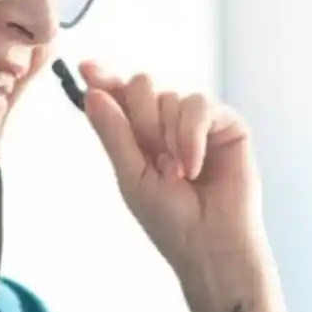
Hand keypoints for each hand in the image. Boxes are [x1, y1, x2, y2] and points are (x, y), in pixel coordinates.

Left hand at [79, 61, 296, 311]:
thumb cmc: (170, 219)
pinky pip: (199, 105)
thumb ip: (114, 133)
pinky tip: (194, 165)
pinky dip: (191, 136)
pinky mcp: (225, 123)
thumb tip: (92, 93)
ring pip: (170, 96)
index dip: (103, 78)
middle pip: (140, 87)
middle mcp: (166, 123)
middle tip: (154, 157)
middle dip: (141, 119)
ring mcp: (196, 121)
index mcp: (138, 135)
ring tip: (179, 173)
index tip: (86, 67)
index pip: (117, 96)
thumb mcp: (131, 176)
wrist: (210, 244)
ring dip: (168, 137)